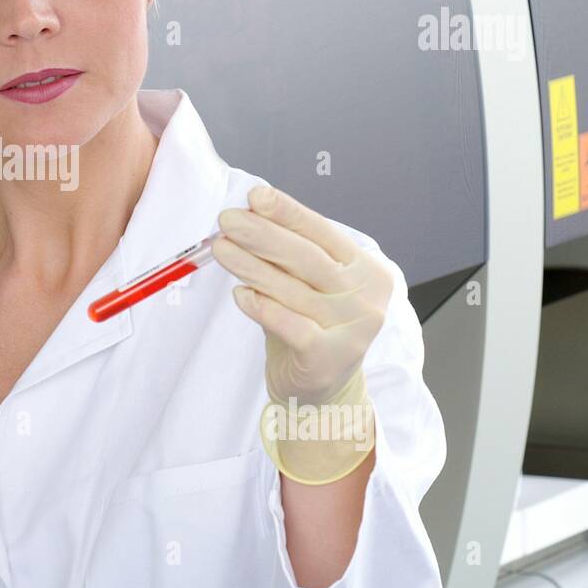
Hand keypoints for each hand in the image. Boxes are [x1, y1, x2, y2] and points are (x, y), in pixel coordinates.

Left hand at [211, 185, 393, 406]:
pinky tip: (241, 295)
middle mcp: (366, 296)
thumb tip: (248, 216)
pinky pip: (292, 327)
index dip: (288, 213)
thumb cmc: (310, 326)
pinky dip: (264, 308)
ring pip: (294, 290)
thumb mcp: (305, 285)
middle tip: (228, 219)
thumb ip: (286, 256)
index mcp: (365, 269)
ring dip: (252, 266)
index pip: (323, 233)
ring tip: (221, 248)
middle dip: (263, 235)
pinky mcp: (330, 357)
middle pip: (308, 258)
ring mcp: (352, 329)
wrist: (319, 391)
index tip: (256, 196)